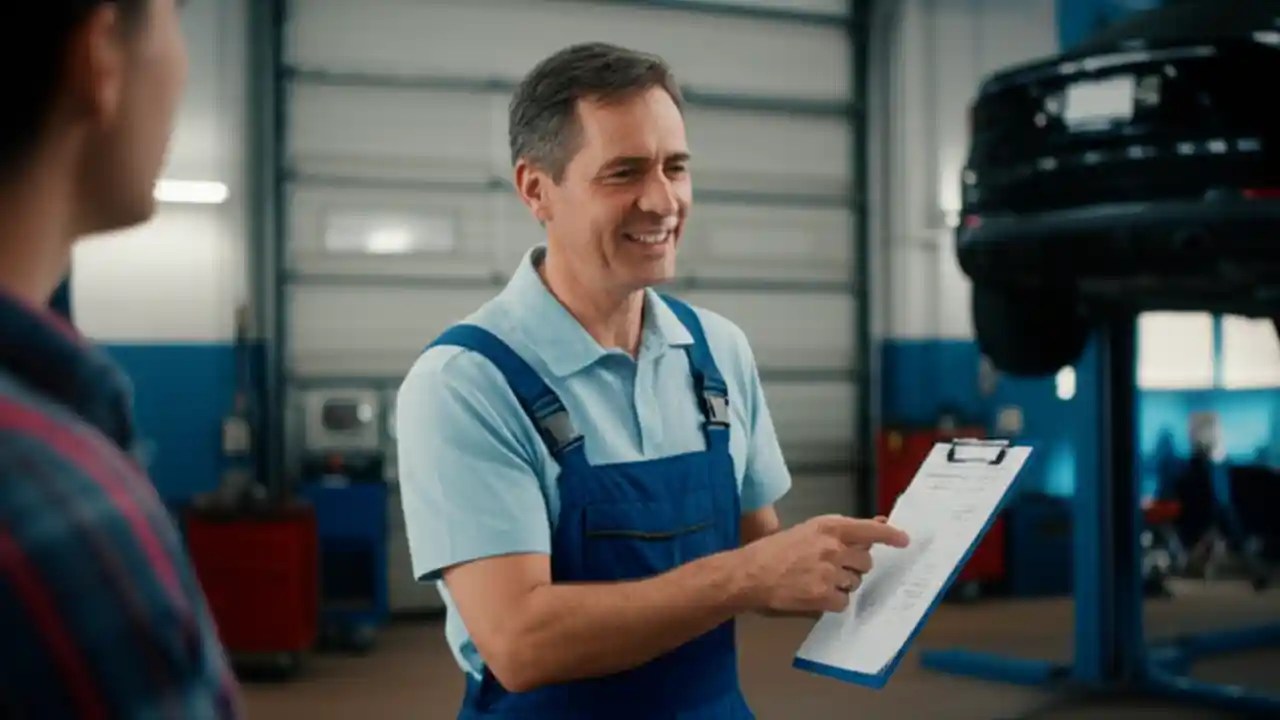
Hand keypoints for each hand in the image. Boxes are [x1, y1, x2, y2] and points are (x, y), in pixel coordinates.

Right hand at [739, 514, 908, 614]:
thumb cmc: (771, 552)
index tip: (904, 540)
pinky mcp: (824, 595)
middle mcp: (833, 547)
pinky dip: (832, 602)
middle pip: (866, 561)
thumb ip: (839, 531)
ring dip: (841, 585)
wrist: (747, 574)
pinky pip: (843, 602)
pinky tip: (813, 595)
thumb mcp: (806, 531)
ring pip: (854, 583)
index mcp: (829, 526)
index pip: (870, 530)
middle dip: (854, 566)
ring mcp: (830, 572)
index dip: (891, 536)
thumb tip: (877, 525)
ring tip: (815, 581)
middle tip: (833, 568)